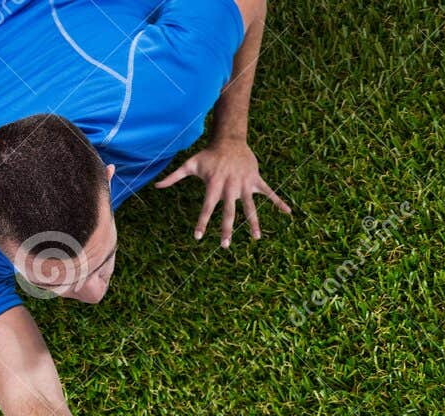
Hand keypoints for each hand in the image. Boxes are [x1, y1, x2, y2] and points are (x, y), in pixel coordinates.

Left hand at [154, 140, 291, 244]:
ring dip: (254, 223)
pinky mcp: (255, 180)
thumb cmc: (208, 155)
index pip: (207, 207)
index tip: (198, 237)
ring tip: (256, 238)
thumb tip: (156, 186)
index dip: (202, 222)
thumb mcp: (190, 164)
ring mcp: (244, 184)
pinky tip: (288, 213)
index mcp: (214, 185)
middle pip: (229, 211)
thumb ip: (174, 177)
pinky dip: (279, 202)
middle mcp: (230, 187)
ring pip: (251, 207)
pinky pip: (269, 193)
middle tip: (226, 246)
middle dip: (227, 229)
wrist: (230, 140)